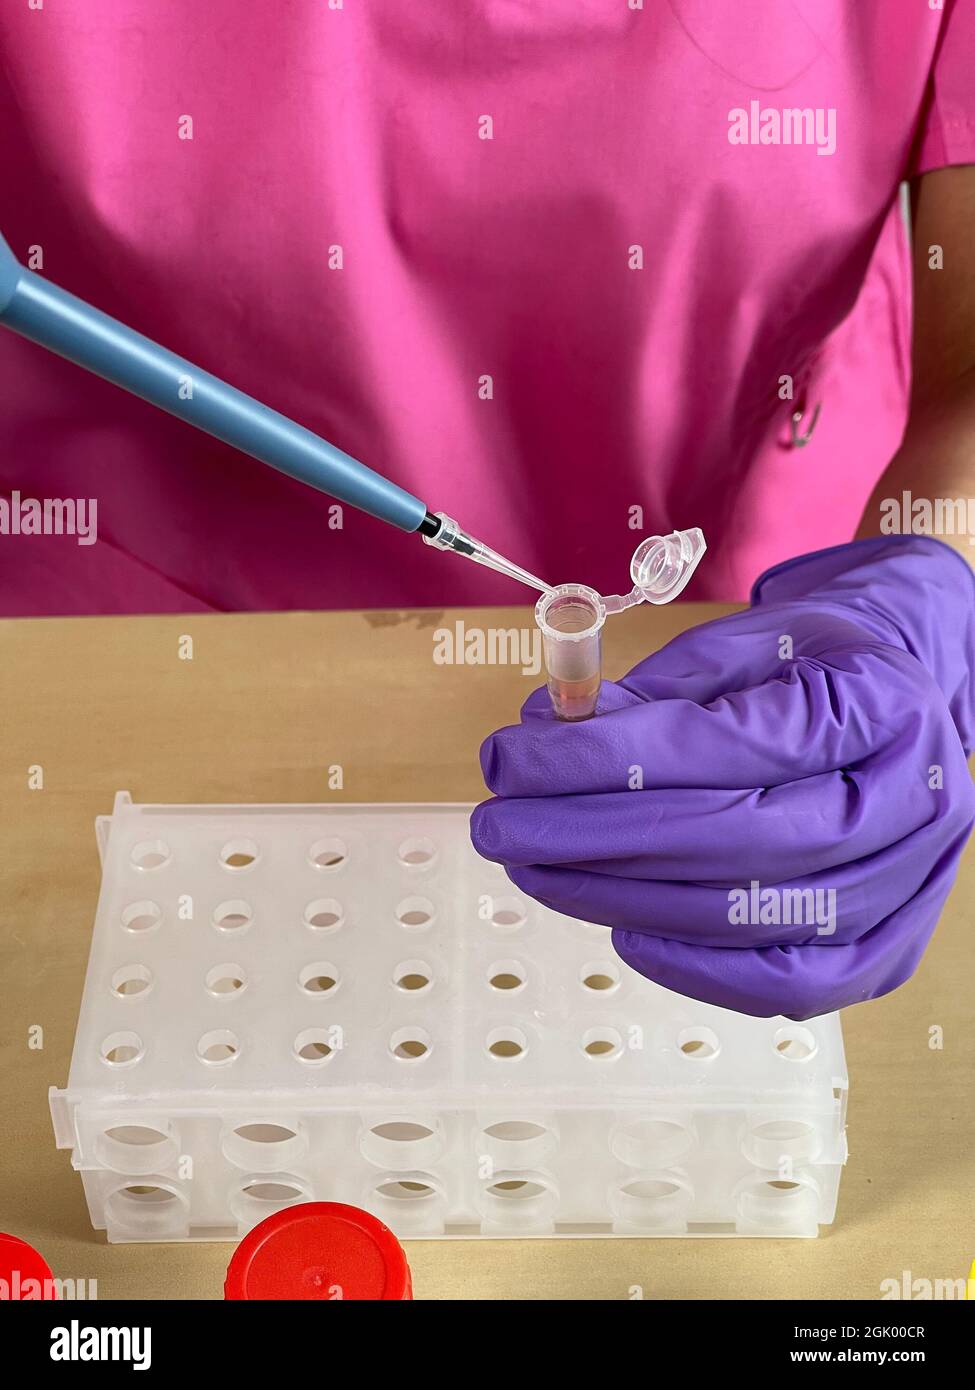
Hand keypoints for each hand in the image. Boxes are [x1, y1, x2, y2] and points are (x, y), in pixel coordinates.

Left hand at [471, 538, 974, 1017]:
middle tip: (500, 827)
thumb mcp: (742, 645)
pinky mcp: (887, 949)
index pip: (724, 745)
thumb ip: (652, 695)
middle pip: (735, 839)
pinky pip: (786, 985)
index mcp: (879, 704)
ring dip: (622, 900)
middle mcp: (912, 801)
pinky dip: (694, 967)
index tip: (512, 760)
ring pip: (749, 918)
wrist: (906, 700)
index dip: (606, 760)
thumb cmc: (815, 666)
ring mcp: (908, 886)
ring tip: (535, 868)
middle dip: (596, 837)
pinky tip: (619, 929)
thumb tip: (541, 737)